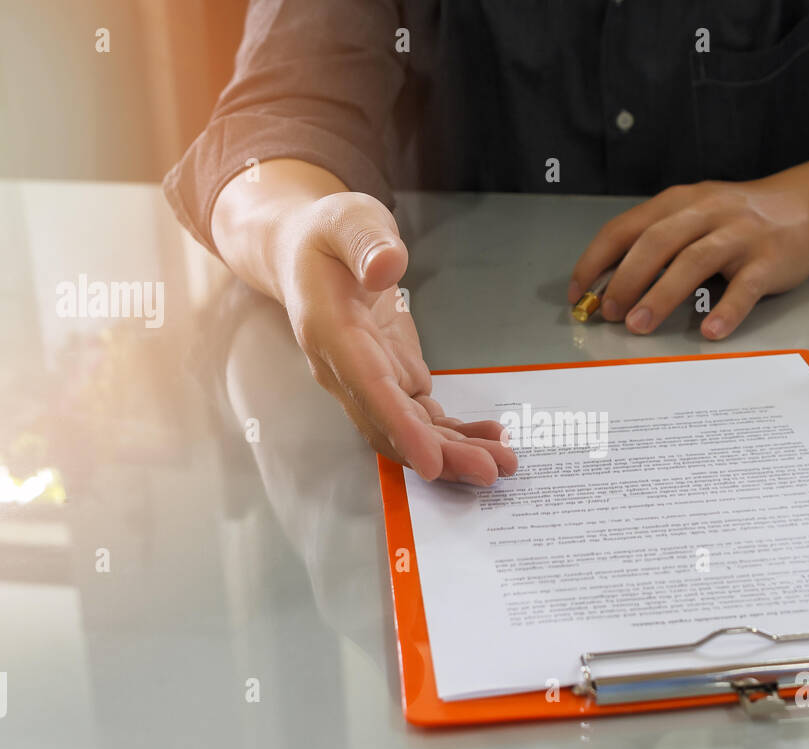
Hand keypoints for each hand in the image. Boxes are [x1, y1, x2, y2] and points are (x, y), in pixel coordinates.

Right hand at [270, 191, 516, 483]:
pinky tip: (491, 439)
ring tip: (504, 462)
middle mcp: (346, 370)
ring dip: (455, 453)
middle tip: (492, 470)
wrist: (304, 254)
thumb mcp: (347, 219)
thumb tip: (387, 268)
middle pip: (392, 425)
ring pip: (409, 430)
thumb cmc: (328, 234)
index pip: (369, 389)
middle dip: (441, 454)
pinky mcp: (392, 379)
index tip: (433, 462)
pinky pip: (422, 418)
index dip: (401, 428)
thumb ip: (367, 243)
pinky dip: (455, 434)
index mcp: (332, 333)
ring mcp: (370, 380)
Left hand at [569, 178, 808, 339]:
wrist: (806, 206)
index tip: (578, 293)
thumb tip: (608, 285)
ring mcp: (739, 234)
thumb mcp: (692, 217)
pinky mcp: (770, 259)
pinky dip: (727, 309)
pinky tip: (710, 332)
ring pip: (694, 261)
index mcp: (678, 202)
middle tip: (608, 313)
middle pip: (656, 242)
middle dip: (625, 279)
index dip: (596, 260)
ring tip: (639, 325)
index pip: (626, 228)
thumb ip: (655, 243)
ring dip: (662, 295)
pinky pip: (746, 286)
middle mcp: (706, 212)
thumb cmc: (736, 220)